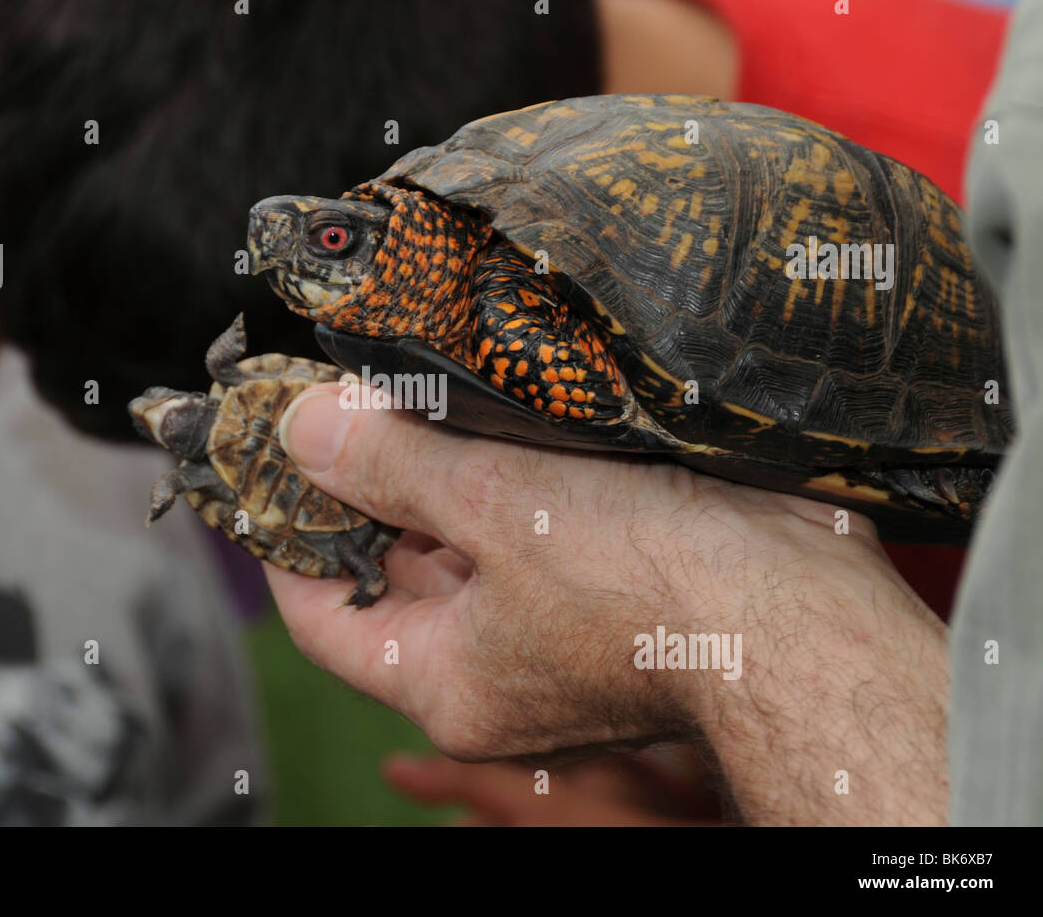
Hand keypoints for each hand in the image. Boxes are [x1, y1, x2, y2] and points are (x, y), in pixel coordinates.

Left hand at [266, 383, 948, 823]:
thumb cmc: (657, 587)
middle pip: (391, 571)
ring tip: (390, 389)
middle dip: (359, 488)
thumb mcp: (497, 511)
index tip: (265, 470)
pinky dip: (492, 473)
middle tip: (327, 403)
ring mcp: (547, 626)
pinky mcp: (595, 583)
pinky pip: (519, 525)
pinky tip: (476, 409)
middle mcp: (494, 665)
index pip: (326, 617)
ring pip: (459, 541)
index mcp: (450, 680)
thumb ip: (390, 467)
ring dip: (427, 471)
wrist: (804, 607)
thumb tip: (302, 432)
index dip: (285, 542)